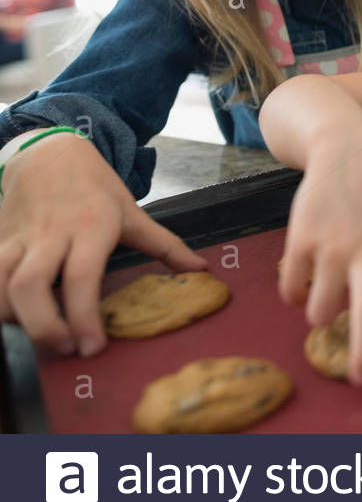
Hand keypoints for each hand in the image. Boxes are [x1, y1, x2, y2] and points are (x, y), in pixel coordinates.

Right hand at [0, 132, 206, 356]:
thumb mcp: (133, 212)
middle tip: (65, 348)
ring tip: (38, 335)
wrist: (49, 153)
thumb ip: (165, 246)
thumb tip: (202, 270)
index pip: (81, 278)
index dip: (84, 316)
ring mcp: (17, 239)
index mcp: (90, 228)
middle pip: (30, 287)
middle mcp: (50, 235)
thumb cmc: (95, 188)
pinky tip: (12, 317)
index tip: (92, 348)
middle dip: (43, 326)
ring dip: (11, 318)